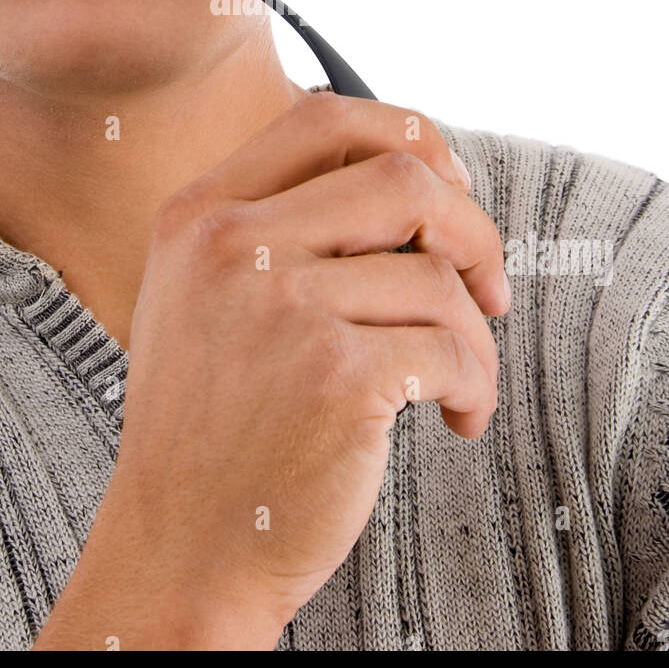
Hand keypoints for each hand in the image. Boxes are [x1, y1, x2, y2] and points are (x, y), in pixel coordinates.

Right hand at [114, 90, 507, 638]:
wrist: (178, 549)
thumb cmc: (210, 424)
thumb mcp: (202, 296)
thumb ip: (279, 224)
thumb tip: (425, 175)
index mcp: (198, 213)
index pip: (325, 117)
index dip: (410, 138)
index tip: (450, 190)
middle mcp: (232, 246)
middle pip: (403, 178)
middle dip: (472, 229)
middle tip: (490, 288)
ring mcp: (282, 308)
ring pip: (438, 276)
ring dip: (476, 334)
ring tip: (457, 383)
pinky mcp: (336, 377)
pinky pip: (454, 350)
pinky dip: (476, 386)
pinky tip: (455, 419)